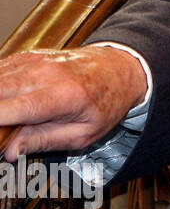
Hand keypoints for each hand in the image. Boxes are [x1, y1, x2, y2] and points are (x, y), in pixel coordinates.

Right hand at [0, 46, 147, 160]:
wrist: (120, 68)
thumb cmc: (107, 101)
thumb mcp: (85, 133)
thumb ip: (45, 140)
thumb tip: (11, 151)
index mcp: (62, 96)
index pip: (11, 108)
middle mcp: (45, 74)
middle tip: (3, 130)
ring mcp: (35, 62)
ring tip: (8, 118)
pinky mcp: (27, 57)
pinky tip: (5, 100)